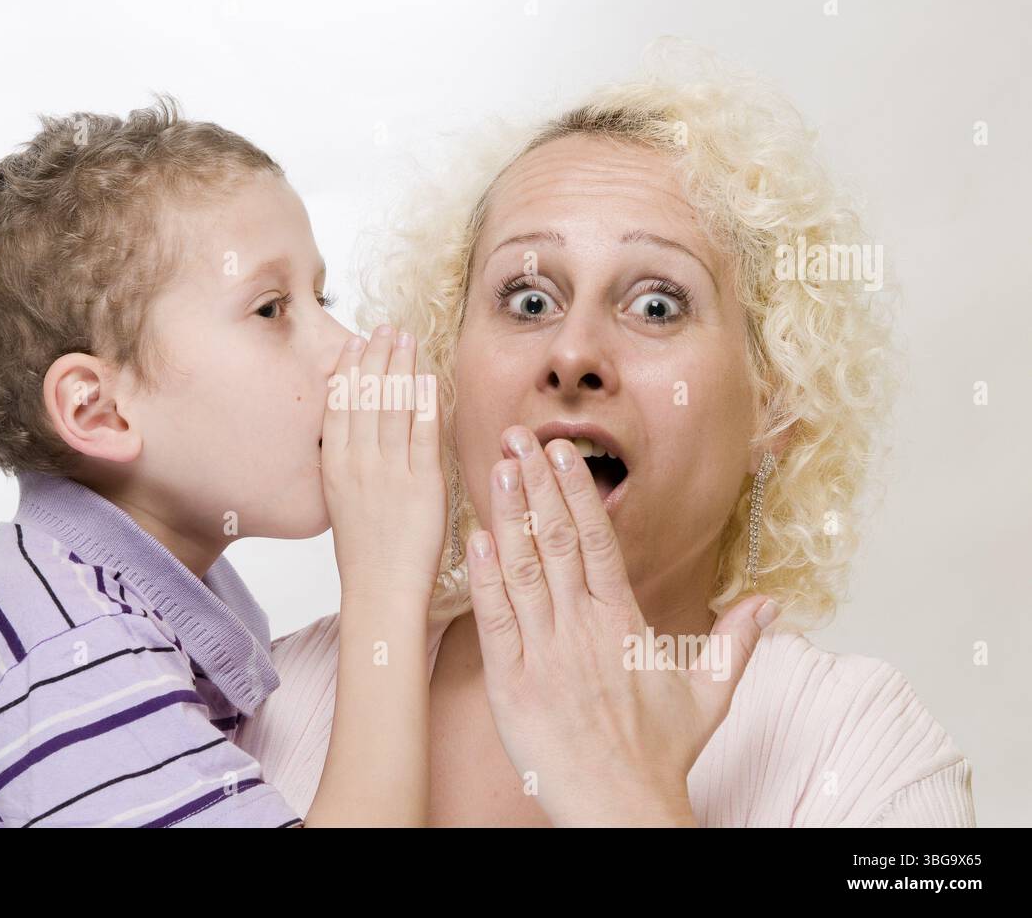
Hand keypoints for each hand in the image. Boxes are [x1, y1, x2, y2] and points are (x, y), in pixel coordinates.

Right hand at [321, 325, 444, 606]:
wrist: (381, 591)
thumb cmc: (365, 551)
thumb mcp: (342, 500)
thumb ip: (348, 463)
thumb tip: (356, 429)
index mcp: (335, 468)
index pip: (340, 406)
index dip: (349, 369)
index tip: (356, 342)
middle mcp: (359, 465)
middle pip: (365, 398)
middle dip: (376, 357)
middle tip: (385, 328)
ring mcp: (390, 474)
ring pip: (392, 408)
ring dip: (400, 368)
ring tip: (407, 340)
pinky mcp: (422, 486)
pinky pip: (423, 435)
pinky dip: (424, 403)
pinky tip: (427, 378)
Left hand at [466, 425, 775, 825]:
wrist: (622, 808)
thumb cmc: (660, 755)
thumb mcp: (709, 694)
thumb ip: (734, 641)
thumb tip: (766, 603)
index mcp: (624, 622)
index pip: (598, 539)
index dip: (576, 490)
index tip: (561, 452)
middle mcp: (583, 627)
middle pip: (557, 539)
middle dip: (534, 483)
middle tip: (515, 435)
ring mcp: (546, 653)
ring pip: (524, 569)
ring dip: (506, 514)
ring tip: (494, 466)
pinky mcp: (512, 683)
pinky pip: (496, 620)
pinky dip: (485, 578)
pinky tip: (475, 538)